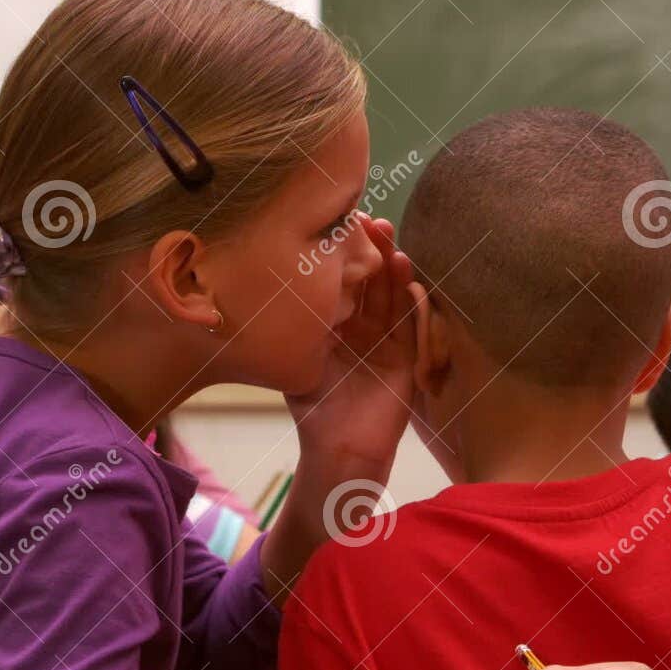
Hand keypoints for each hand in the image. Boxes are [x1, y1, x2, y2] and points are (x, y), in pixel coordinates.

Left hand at [261, 215, 417, 599]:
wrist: (337, 451)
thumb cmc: (313, 409)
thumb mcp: (294, 358)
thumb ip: (288, 328)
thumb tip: (255, 286)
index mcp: (341, 322)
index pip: (345, 277)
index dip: (345, 250)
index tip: (339, 220)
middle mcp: (368, 326)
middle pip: (374, 278)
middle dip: (372, 248)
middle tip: (368, 219)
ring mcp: (391, 341)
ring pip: (395, 295)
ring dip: (394, 267)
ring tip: (388, 240)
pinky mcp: (409, 361)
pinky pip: (415, 326)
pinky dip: (414, 303)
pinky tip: (409, 281)